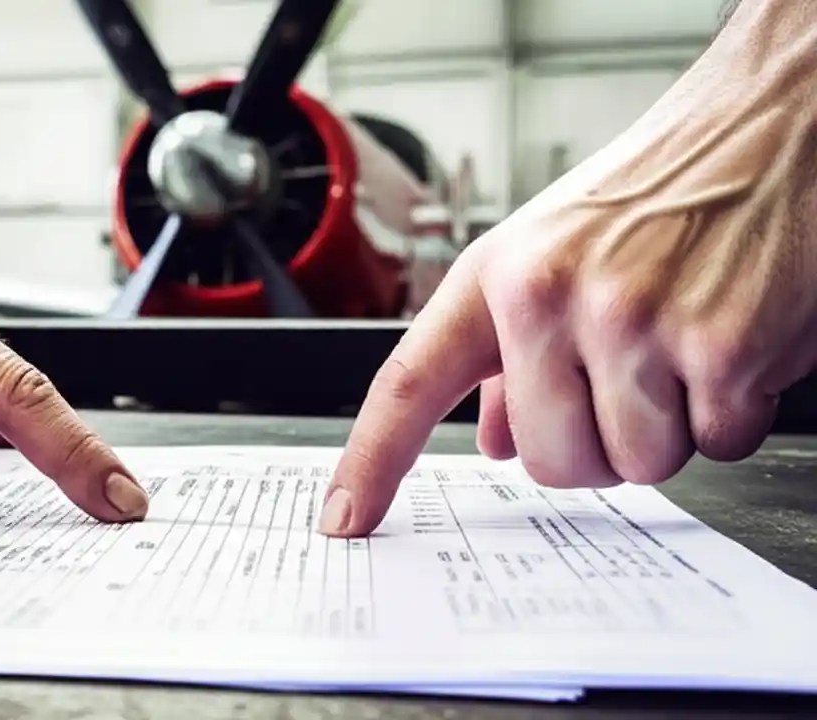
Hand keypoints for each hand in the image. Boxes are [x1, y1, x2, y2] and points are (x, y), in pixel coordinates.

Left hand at [319, 6, 816, 535]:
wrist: (765, 130)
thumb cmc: (650, 195)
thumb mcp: (547, 255)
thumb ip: (507, 352)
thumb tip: (490, 440)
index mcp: (497, 277)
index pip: (410, 382)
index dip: (370, 461)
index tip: (345, 516)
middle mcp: (553, 300)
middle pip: (551, 461)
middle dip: (594, 444)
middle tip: (626, 381)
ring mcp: (637, 323)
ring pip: (637, 464)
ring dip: (667, 429)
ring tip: (682, 348)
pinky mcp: (723, 347)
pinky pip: (717, 445)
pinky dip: (731, 414)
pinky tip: (730, 347)